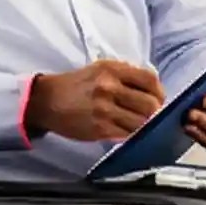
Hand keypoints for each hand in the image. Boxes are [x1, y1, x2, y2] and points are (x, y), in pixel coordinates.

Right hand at [25, 60, 164, 141]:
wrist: (46, 101)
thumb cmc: (75, 85)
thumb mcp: (98, 69)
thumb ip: (125, 75)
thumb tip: (152, 89)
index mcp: (111, 69)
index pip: (149, 80)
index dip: (158, 91)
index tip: (157, 98)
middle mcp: (109, 87)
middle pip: (150, 104)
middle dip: (154, 111)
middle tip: (149, 114)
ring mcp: (105, 109)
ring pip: (142, 122)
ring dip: (143, 125)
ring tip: (136, 123)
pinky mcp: (100, 128)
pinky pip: (128, 134)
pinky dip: (131, 134)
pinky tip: (124, 129)